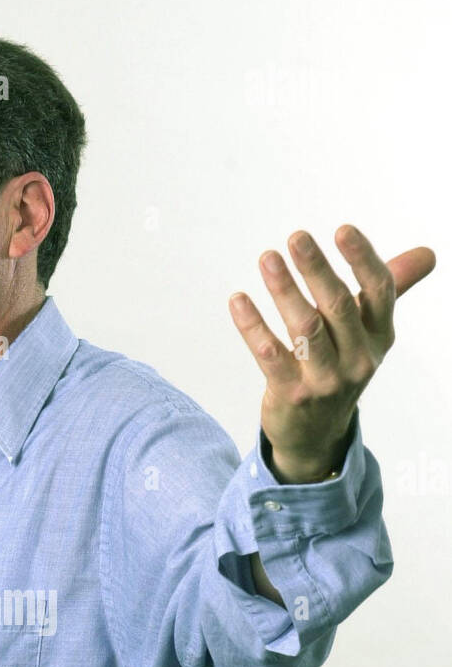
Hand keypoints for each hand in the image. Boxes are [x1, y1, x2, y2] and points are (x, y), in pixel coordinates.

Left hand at [229, 226, 435, 481]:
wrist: (316, 436)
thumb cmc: (341, 368)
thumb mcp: (369, 334)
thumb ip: (389, 290)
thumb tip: (428, 254)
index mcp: (379, 337)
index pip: (379, 292)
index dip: (363, 260)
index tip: (342, 230)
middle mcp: (357, 359)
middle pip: (339, 306)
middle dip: (317, 269)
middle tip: (296, 237)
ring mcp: (325, 380)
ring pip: (305, 328)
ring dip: (285, 290)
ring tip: (268, 258)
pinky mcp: (291, 395)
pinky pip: (270, 354)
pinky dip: (252, 325)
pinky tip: (238, 300)